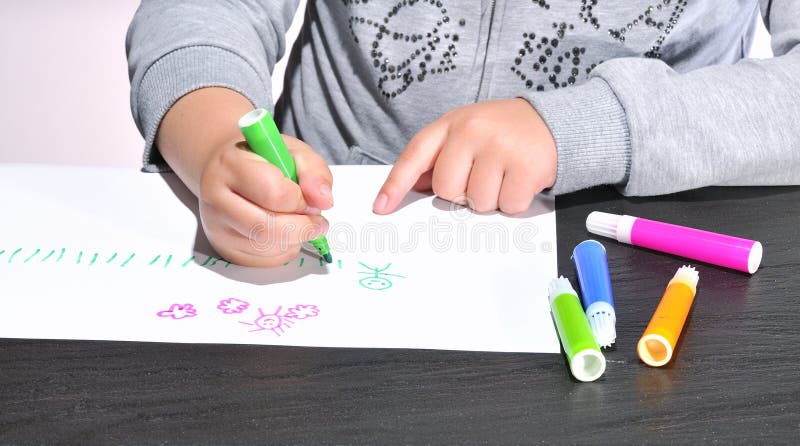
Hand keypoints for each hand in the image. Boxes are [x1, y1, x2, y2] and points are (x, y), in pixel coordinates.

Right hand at [157, 87, 332, 266]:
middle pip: (266, 228)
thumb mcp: (291, 151)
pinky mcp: (222, 247)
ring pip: (266, 247)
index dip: (300, 200)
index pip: (272, 193)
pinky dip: (284, 250)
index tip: (309, 198)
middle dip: (302, 227)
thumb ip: (313, 171)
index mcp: (230, 165)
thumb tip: (324, 202)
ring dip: (294, 239)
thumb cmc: (261, 159)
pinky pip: (262, 260)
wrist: (226, 171)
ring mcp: (216, 225)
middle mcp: (214, 197)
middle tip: (317, 222)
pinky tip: (285, 234)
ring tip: (299, 222)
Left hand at [373, 98, 555, 214]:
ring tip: (503, 175)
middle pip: (447, 189)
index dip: (395, 184)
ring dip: (491, 198)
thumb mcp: (465, 134)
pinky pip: (507, 205)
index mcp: (451, 123)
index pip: (415, 155)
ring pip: (478, 201)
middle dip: (462, 193)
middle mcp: (473, 130)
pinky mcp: (527, 166)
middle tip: (481, 175)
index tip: (381, 208)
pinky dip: (513, 201)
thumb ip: (438, 158)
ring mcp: (500, 147)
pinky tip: (520, 180)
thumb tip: (413, 188)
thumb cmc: (500, 133)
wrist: (551, 122)